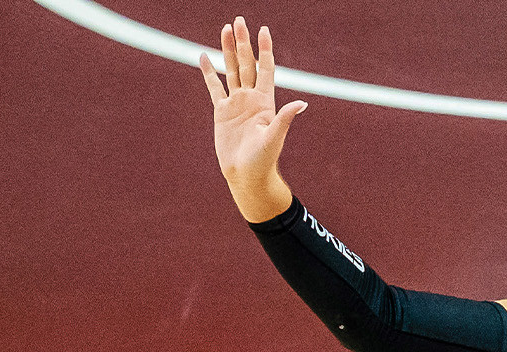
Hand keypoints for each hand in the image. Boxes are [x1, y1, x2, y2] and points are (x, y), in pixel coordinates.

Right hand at [201, 17, 304, 219]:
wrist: (247, 175)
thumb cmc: (264, 160)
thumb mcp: (274, 138)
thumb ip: (285, 119)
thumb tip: (303, 104)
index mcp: (266, 102)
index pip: (266, 69)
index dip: (265, 50)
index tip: (264, 30)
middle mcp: (251, 98)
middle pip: (246, 64)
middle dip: (244, 43)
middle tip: (239, 21)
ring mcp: (236, 104)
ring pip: (231, 71)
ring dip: (228, 51)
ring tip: (225, 30)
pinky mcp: (221, 112)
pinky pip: (214, 87)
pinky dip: (209, 72)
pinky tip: (204, 56)